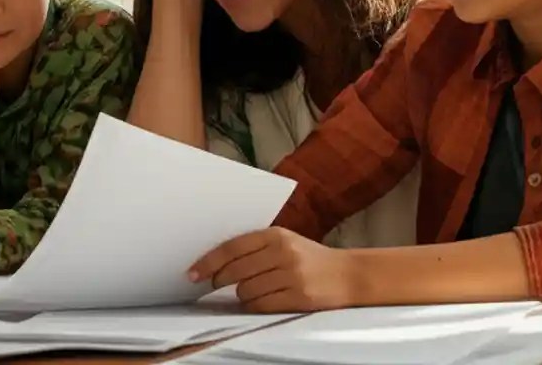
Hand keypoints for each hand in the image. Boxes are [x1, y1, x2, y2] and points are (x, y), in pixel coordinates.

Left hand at [189, 227, 359, 312]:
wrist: (348, 274)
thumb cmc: (308, 258)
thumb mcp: (284, 242)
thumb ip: (254, 247)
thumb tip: (215, 262)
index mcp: (275, 235)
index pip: (231, 248)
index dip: (208, 262)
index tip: (193, 273)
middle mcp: (283, 253)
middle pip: (235, 271)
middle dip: (219, 280)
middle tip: (213, 284)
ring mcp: (292, 275)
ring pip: (246, 290)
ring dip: (240, 295)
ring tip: (249, 291)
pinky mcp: (300, 296)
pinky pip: (262, 305)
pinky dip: (254, 305)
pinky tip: (259, 300)